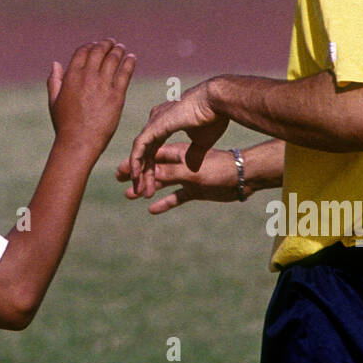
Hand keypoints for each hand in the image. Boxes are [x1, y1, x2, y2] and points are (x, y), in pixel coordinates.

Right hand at [47, 39, 136, 159]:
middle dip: (107, 44)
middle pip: (99, 51)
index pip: (83, 51)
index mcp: (71, 76)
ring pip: (114, 58)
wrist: (79, 142)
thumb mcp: (54, 101)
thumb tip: (56, 63)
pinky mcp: (117, 95)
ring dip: (119, 50)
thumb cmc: (65, 124)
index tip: (96, 45)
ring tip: (122, 48)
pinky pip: (125, 72)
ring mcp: (103, 85)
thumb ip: (54, 80)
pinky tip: (132, 58)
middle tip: (112, 43)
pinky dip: (129, 62)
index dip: (90, 45)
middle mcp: (87, 76)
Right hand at [116, 143, 239, 213]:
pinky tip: (152, 210)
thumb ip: (170, 173)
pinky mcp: (195, 189)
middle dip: (136, 174)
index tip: (122, 171)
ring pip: (161, 183)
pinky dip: (164, 202)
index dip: (135, 163)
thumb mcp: (192, 171)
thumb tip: (148, 174)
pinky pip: (175, 196)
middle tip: (118, 180)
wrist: (243, 177)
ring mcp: (186, 176)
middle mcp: (179, 163)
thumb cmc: (219, 168)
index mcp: (176, 153)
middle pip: (152, 168)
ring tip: (129, 195)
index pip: (150, 156)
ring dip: (146, 188)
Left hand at [127, 78, 227, 195]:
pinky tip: (135, 176)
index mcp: (167, 124)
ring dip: (139, 172)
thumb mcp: (203, 142)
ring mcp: (155, 123)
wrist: (218, 102)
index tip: (147, 185)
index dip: (150, 168)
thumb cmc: (214, 119)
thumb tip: (191, 164)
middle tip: (135, 190)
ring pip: (140, 152)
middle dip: (139, 173)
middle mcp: (158, 123)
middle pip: (144, 152)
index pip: (153, 150)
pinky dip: (137, 162)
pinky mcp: (156, 125)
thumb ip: (193, 153)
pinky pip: (140, 147)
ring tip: (135, 191)